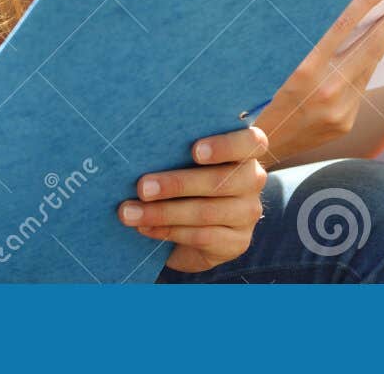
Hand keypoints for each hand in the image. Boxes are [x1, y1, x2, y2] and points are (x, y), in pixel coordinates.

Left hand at [122, 126, 269, 273]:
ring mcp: (248, 213)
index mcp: (246, 151)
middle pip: (222, 180)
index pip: (251, 142)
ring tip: (130, 213)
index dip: (225, 146)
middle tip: (142, 187)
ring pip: (206, 212)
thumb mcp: (186, 161)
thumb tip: (141, 149)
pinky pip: (201, 236)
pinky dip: (168, 231)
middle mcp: (253, 180)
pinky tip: (145, 228)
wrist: (197, 229)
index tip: (194, 151)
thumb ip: (178, 152)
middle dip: (177, 184)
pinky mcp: (237, 242)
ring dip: (163, 212)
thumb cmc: (187, 180)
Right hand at [255, 0, 383, 159]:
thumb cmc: (255, 93)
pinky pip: (360, 86)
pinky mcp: (345, 122)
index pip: (343, 25)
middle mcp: (325, 89)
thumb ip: (297, 35)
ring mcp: (339, 109)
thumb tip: (326, 2)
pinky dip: (365, 66)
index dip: (366, 0)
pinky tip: (370, 52)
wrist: (253, 146)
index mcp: (302, 68)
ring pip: (368, 66)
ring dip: (383, 42)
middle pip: (369, 46)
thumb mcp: (269, 59)